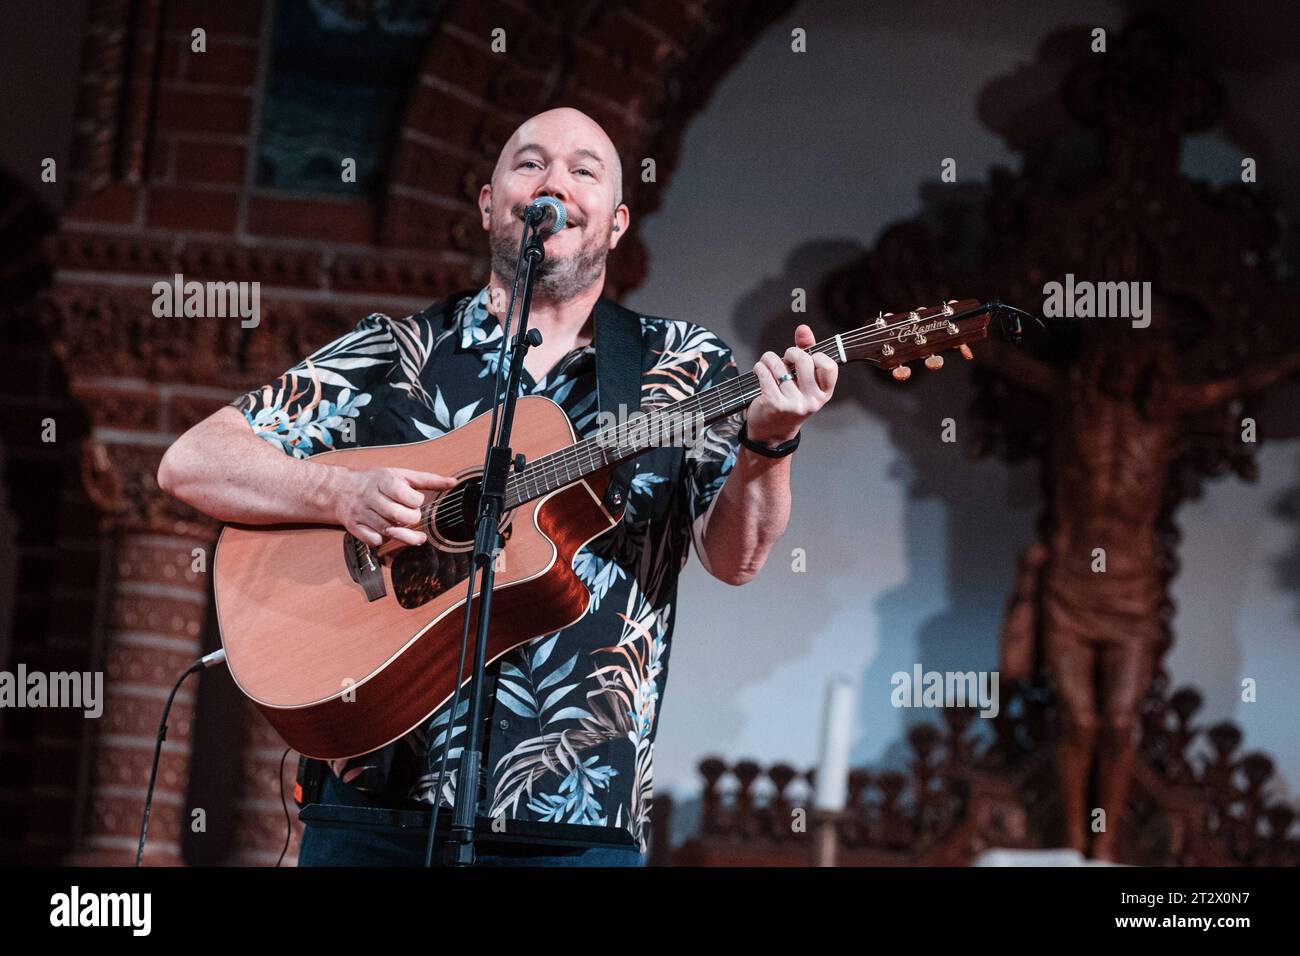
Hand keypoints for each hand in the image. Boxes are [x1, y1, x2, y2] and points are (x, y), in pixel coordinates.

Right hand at [333, 467, 456, 546]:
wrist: (340, 489)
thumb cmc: (376, 482)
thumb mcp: (401, 474)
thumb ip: (428, 480)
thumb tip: (452, 482)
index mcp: (383, 481)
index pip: (404, 494)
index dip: (415, 501)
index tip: (417, 500)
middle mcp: (370, 497)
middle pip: (396, 515)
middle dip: (411, 519)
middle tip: (413, 517)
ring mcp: (361, 513)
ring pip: (386, 530)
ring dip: (404, 535)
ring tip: (416, 536)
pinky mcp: (355, 528)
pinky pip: (373, 540)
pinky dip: (384, 540)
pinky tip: (390, 535)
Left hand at [746, 324, 838, 444]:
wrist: (772, 432)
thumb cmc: (790, 400)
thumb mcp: (803, 380)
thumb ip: (806, 351)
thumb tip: (803, 329)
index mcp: (824, 393)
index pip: (828, 366)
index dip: (816, 355)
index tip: (806, 356)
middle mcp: (811, 400)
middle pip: (803, 359)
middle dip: (790, 352)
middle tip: (785, 358)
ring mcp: (793, 403)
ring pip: (778, 365)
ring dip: (769, 360)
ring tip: (768, 366)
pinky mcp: (774, 403)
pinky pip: (764, 373)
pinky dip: (759, 367)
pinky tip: (760, 372)